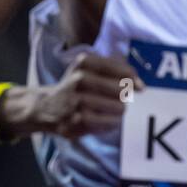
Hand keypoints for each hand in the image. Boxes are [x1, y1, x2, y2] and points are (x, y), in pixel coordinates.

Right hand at [0, 51, 143, 140]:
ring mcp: (78, 100)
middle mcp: (80, 79)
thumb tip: (140, 84)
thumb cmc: (75, 87)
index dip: (134, 80)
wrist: (46, 108)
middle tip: (119, 100)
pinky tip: (106, 120)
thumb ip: (115, 68)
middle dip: (126, 97)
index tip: (139, 87)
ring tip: (112, 111)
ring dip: (120, 111)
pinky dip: (112, 123)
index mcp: (84, 63)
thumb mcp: (87, 68)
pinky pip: (109, 123)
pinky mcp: (78, 120)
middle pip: (123, 90)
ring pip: (118, 108)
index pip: (122, 71)